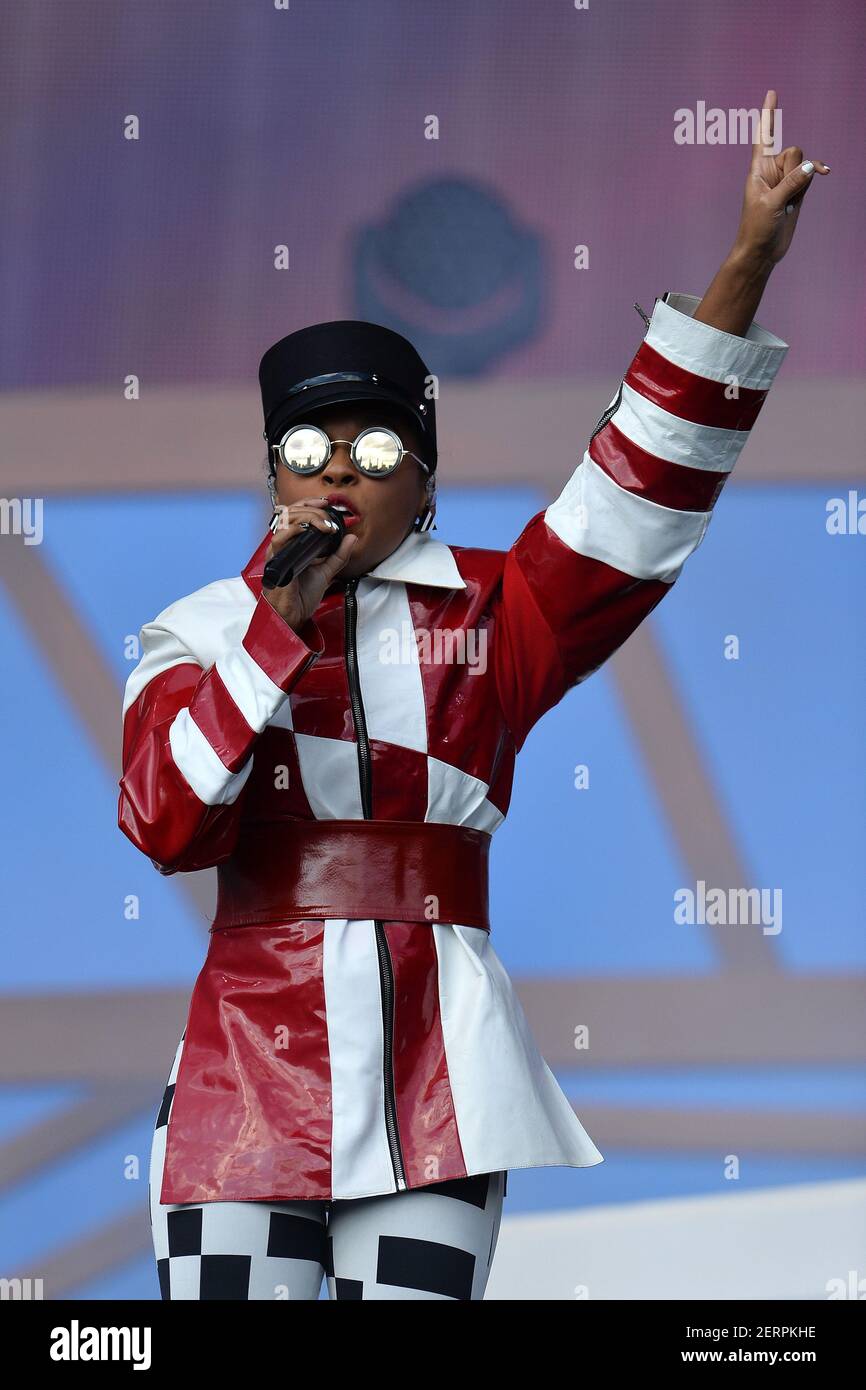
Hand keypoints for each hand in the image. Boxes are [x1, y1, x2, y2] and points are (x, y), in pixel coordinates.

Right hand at [263, 499, 357, 631]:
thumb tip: (352, 538)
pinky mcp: (275, 561)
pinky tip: (309, 530)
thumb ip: (338, 555)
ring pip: (285, 520)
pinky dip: (295, 530)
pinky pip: (279, 539)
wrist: (293, 617)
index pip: (295, 513)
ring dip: (307, 517)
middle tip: (329, 516)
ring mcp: (277, 551)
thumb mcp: (326, 572)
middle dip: (312, 508)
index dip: (309, 503)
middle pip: (290, 512)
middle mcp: (282, 544)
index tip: (326, 502)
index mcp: (291, 544)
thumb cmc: (302, 597)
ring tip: (325, 525)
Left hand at [732, 89, 828, 266]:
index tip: (772, 93)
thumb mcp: (771, 204)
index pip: (763, 136)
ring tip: (789, 202)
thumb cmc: (756, 228)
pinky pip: (810, 173)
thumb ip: (791, 183)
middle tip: (782, 194)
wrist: (761, 251)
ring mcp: (785, 180)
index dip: (768, 115)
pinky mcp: (796, 191)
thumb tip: (811, 166)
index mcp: (757, 170)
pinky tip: (826, 173)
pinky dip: (816, 172)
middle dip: (794, 169)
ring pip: (803, 163)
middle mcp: (771, 170)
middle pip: (793, 151)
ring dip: (802, 179)